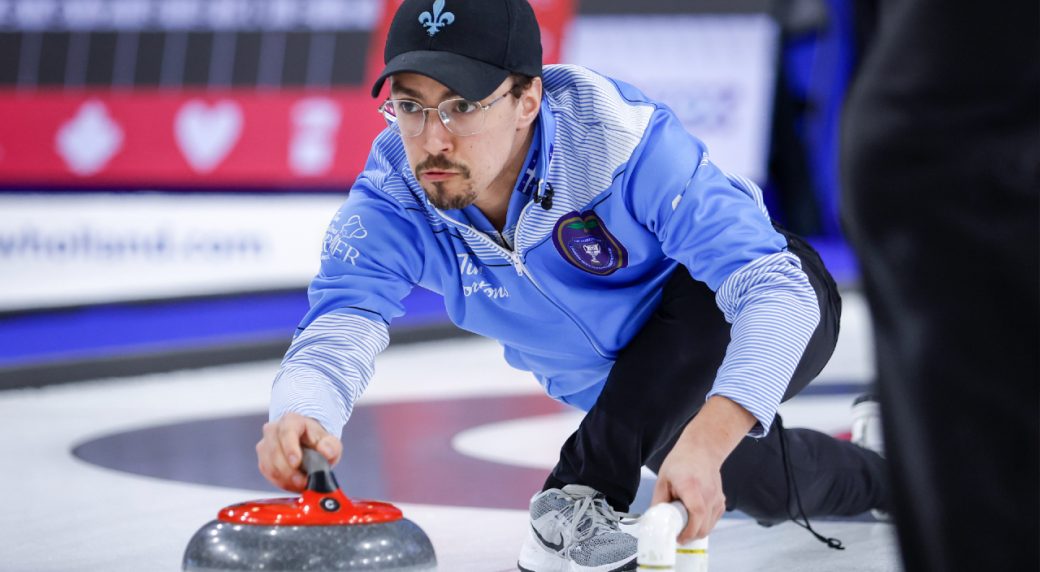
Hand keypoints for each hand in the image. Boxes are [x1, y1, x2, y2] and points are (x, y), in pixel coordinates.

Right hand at [256, 412, 342, 491]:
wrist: (308, 445)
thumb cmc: (318, 442)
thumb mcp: (330, 442)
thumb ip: (331, 446)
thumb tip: (327, 452)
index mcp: (291, 421)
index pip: (287, 431)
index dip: (290, 448)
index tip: (296, 462)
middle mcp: (273, 430)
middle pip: (274, 450)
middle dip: (288, 470)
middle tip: (303, 482)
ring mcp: (265, 444)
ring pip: (268, 464)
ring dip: (284, 478)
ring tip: (301, 484)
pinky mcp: (263, 459)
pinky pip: (268, 473)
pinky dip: (280, 482)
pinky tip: (293, 484)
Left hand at [651, 396, 756, 541]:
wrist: (702, 449)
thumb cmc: (681, 462)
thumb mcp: (663, 480)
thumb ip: (659, 501)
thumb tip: (654, 520)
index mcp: (691, 486)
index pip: (696, 514)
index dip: (688, 531)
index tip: (678, 537)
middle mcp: (708, 494)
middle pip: (704, 526)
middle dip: (690, 536)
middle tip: (677, 535)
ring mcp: (717, 498)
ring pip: (710, 526)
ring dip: (697, 531)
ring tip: (684, 524)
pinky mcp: (721, 501)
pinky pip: (713, 520)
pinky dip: (704, 524)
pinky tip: (694, 517)